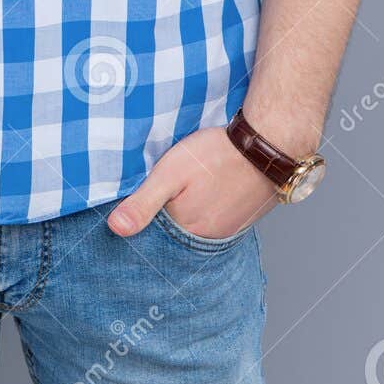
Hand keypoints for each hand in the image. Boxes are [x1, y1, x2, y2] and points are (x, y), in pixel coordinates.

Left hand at [106, 126, 278, 238]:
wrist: (268, 145)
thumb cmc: (217, 155)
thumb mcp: (171, 172)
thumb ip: (143, 202)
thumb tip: (115, 229)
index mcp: (186, 229)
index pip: (154, 230)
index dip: (145, 211)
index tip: (141, 194)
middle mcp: (207, 237)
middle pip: (176, 228)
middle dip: (166, 212)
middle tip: (170, 184)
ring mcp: (227, 229)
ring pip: (196, 223)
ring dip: (189, 209)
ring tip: (188, 187)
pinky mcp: (241, 218)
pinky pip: (215, 218)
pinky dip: (207, 206)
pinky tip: (206, 189)